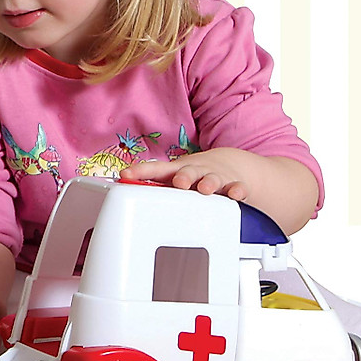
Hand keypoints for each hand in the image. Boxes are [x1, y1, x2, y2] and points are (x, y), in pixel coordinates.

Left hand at [123, 148, 250, 201]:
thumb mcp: (173, 178)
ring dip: (208, 183)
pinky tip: (236, 195)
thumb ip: (152, 187)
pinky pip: (237, 188)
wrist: (229, 165)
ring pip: (212, 179)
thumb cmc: (194, 174)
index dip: (140, 172)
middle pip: (187, 172)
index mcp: (176, 171)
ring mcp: (215, 177)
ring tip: (205, 189)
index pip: (155, 170)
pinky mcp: (234, 185)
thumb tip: (122, 190)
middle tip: (178, 183)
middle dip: (183, 177)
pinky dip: (237, 190)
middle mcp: (195, 172)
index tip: (126, 174)